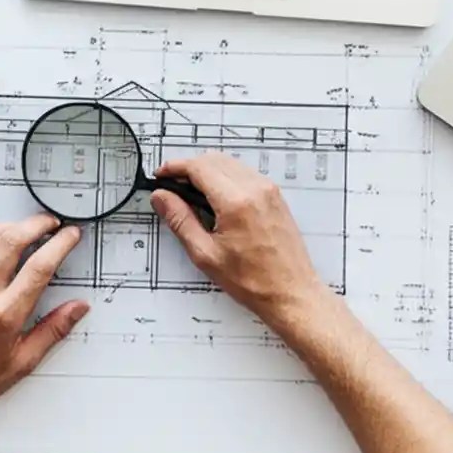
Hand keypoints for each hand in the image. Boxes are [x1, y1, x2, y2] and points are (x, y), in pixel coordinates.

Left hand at [0, 214, 88, 430]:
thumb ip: (53, 330)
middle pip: (12, 240)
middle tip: (50, 223)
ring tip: (22, 227)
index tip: (70, 235)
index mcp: (4, 315)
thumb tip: (78, 308)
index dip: (60, 244)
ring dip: (8, 224)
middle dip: (37, 224)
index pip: (39, 267)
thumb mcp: (22, 362)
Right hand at [150, 153, 329, 328]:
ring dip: (207, 170)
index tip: (162, 175)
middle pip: (214, 159)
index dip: (175, 167)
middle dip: (189, 168)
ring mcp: (269, 191)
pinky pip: (244, 173)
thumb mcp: (205, 254)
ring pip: (229, 163)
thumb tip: (163, 198)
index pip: (198, 167)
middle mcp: (256, 189)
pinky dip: (225, 177)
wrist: (291, 292)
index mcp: (236, 202)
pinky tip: (216, 199)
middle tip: (173, 186)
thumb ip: (180, 220)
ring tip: (192, 195)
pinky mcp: (275, 196)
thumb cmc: (254, 281)